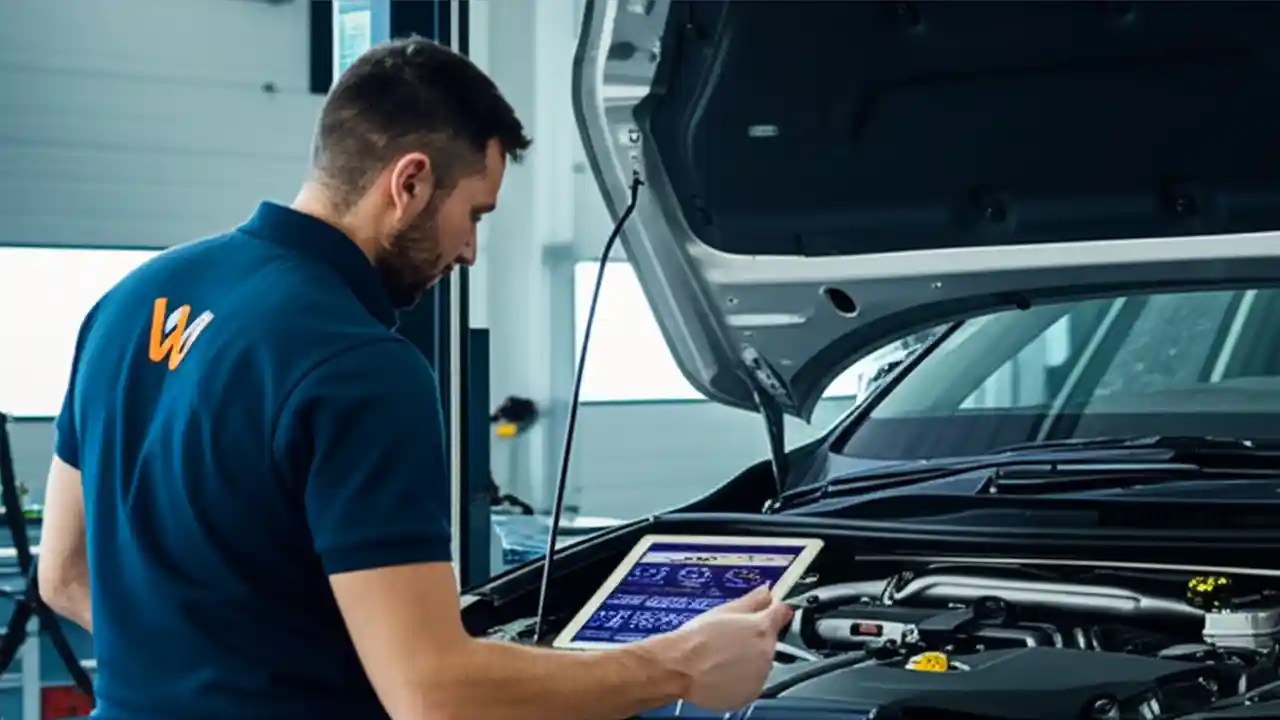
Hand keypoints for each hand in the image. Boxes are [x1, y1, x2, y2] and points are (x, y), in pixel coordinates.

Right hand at [646, 586, 793, 710]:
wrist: (681, 669)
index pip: (782, 612)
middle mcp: (767, 653)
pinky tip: (722, 673)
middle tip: (730, 639)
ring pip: (760, 663)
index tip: (768, 611)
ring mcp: (760, 676)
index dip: (774, 610)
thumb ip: (752, 600)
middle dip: (754, 639)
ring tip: (722, 658)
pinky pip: (751, 683)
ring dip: (748, 660)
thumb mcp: (724, 611)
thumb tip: (766, 592)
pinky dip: (741, 680)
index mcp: (762, 628)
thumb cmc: (697, 639)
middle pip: (769, 640)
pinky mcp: (750, 695)